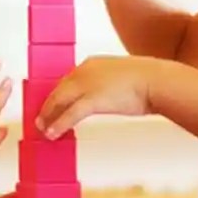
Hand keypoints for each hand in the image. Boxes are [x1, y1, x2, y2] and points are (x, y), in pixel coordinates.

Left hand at [35, 55, 162, 138]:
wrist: (158, 81)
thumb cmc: (148, 81)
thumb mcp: (123, 77)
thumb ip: (109, 84)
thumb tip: (106, 97)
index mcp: (92, 63)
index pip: (67, 80)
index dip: (59, 95)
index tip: (53, 105)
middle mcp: (85, 71)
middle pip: (59, 90)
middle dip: (48, 106)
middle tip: (40, 119)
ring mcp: (88, 84)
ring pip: (60, 101)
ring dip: (49, 116)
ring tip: (43, 129)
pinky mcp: (93, 99)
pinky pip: (70, 114)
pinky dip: (59, 124)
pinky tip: (53, 134)